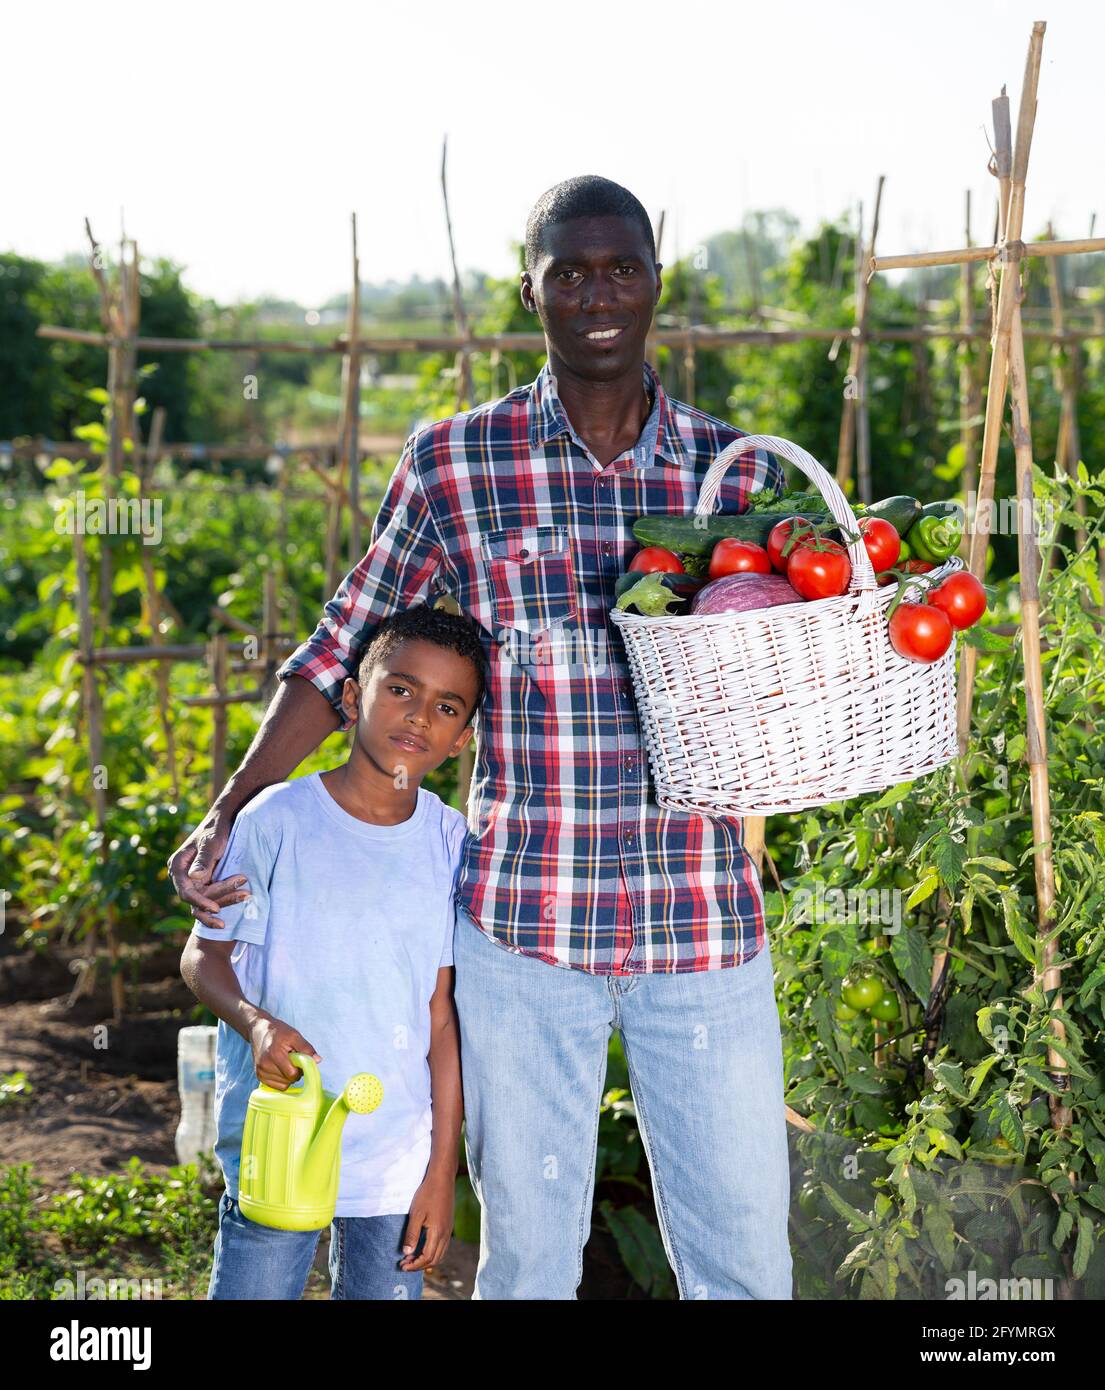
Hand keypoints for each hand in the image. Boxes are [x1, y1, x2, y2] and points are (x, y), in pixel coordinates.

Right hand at [168, 810, 249, 928]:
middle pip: (198, 899)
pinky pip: (214, 897)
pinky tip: (242, 897)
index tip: (216, 908)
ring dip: (226, 900)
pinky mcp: (206, 882)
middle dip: (220, 899)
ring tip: (247, 894)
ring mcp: (194, 880)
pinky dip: (228, 897)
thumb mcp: (211, 842)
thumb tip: (194, 876)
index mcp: (177, 866)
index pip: (186, 892)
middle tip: (245, 893)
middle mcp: (183, 876)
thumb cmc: (215, 829)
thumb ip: (203, 859)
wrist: (225, 821)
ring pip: (206, 901)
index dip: (200, 902)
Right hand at [249, 1013, 321, 1089]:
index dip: (300, 1069)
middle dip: (294, 1072)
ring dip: (287, 1076)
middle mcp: (265, 1065)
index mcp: (274, 1055)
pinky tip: (280, 1068)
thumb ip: (307, 1048)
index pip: (293, 1074)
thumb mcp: (295, 1035)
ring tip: (284, 1061)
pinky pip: (276, 1086)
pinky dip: (281, 1080)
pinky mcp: (258, 1075)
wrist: (258, 1029)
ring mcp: (260, 1071)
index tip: (299, 1059)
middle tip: (291, 1058)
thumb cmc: (278, 1031)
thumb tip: (318, 1060)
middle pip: (288, 1080)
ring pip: (283, 1085)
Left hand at [399, 1170, 454, 1271]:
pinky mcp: (448, 1226)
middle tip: (405, 1264)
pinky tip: (422, 1247)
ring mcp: (448, 1230)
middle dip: (419, 1265)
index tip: (402, 1266)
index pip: (427, 1257)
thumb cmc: (427, 1194)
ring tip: (411, 1257)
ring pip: (440, 1254)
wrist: (442, 1179)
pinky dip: (432, 1252)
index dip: (414, 1264)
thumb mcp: (416, 1214)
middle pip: (435, 1259)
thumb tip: (407, 1253)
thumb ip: (412, 1234)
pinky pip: (442, 1246)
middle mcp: (445, 1234)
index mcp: (438, 1232)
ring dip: (426, 1260)